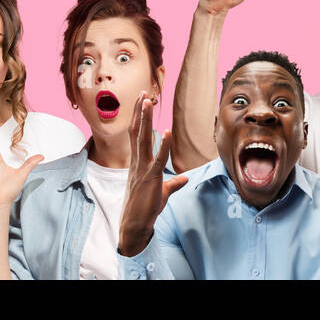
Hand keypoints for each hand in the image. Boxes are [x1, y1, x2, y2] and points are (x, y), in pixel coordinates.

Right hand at [119, 93, 189, 256]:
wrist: (135, 225)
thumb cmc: (146, 208)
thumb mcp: (162, 192)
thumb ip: (173, 183)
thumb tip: (183, 178)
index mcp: (138, 164)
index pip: (137, 136)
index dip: (139, 118)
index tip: (141, 102)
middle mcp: (138, 163)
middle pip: (137, 132)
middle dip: (140, 112)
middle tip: (143, 94)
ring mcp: (143, 170)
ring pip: (143, 140)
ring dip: (146, 120)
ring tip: (148, 102)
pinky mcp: (151, 179)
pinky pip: (158, 160)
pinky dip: (163, 146)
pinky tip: (166, 133)